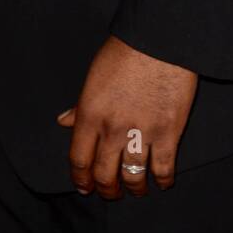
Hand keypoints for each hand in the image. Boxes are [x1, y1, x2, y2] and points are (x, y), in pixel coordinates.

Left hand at [56, 35, 197, 198]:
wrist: (159, 40)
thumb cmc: (123, 52)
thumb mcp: (93, 77)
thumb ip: (80, 105)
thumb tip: (64, 121)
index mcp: (89, 114)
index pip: (79, 159)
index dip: (81, 178)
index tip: (84, 186)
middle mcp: (112, 129)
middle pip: (104, 174)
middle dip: (106, 189)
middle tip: (110, 192)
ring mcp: (140, 133)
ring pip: (133, 177)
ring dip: (133, 189)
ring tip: (135, 190)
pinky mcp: (168, 133)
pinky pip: (163, 169)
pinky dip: (162, 180)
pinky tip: (161, 182)